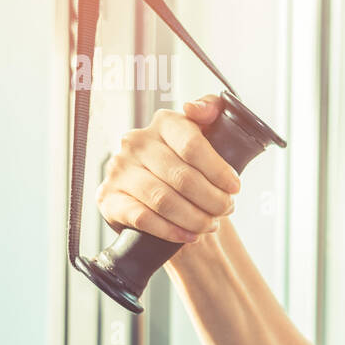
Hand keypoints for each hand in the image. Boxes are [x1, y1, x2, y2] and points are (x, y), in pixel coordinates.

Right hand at [96, 93, 241, 243]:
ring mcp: (119, 170)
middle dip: (212, 199)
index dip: (218, 170)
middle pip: (182, 177)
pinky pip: (143, 217)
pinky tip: (188, 235)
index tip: (234, 187)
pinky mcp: (109, 198)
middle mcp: (136, 143)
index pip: (193, 145)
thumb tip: (195, 109)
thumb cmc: (188, 163)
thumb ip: (211, 110)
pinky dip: (171, 230)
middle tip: (226, 210)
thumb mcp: (206, 132)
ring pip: (164, 200)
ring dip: (194, 218)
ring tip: (211, 224)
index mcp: (163, 123)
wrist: (158, 193)